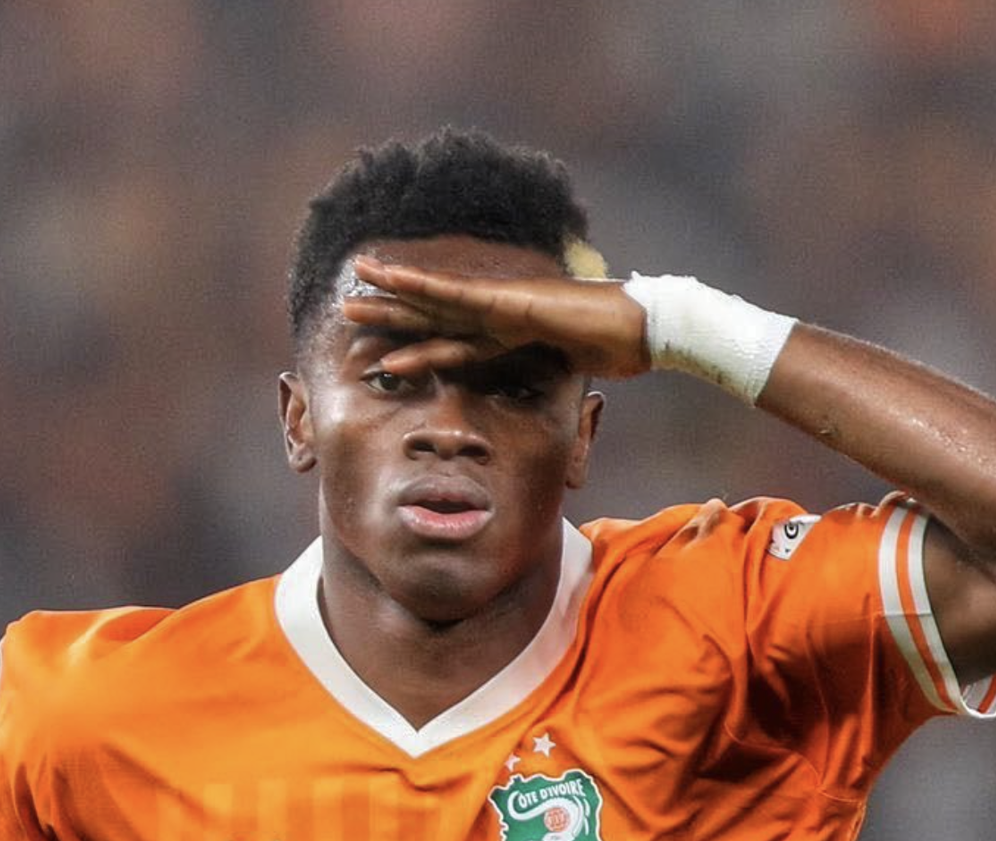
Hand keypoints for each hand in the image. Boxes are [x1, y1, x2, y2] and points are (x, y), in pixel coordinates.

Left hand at [344, 255, 650, 378]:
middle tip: (347, 309)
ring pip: (433, 307)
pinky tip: (393, 291)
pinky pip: (458, 302)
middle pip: (432, 316)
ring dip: (390, 305)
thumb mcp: (572, 368)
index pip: (452, 335)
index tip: (383, 338)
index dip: (416, 334)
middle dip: (389, 313)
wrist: (648, 327)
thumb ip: (550, 373)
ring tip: (350, 303)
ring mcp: (502, 306)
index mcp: (509, 330)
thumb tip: (550, 393)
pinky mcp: (510, 303)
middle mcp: (498, 314)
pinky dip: (424, 297)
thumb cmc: (619, 346)